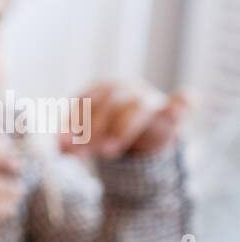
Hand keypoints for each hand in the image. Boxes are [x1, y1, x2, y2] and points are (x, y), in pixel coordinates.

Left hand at [66, 81, 189, 159]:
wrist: (142, 139)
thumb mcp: (85, 140)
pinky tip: (176, 107)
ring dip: (121, 129)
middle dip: (92, 129)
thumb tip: (59, 147)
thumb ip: (72, 143)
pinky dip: (181, 103)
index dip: (72, 122)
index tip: (63, 143)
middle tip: (81, 152)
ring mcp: (150, 98)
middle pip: (109, 103)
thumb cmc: (106, 134)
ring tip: (106, 151)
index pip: (85, 101)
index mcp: (102, 89)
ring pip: (137, 106)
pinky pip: (182, 103)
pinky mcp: (172, 111)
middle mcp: (126, 88)